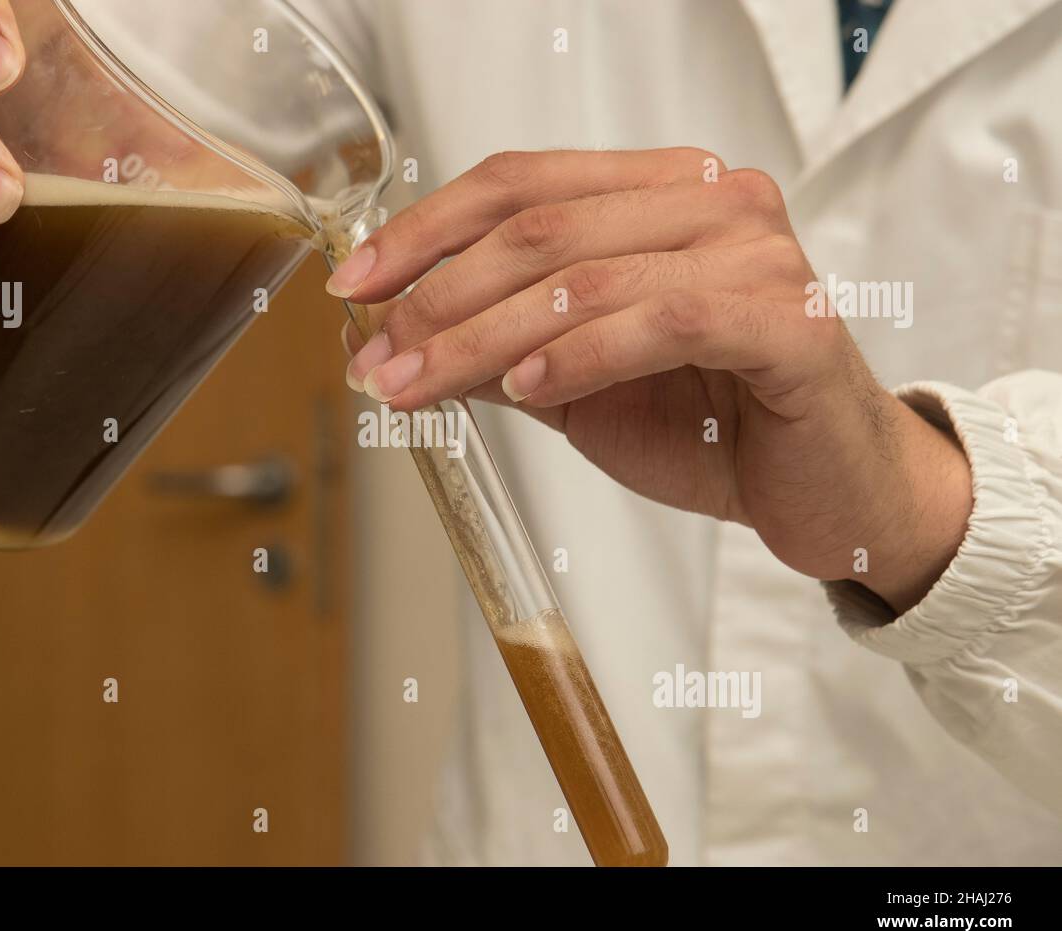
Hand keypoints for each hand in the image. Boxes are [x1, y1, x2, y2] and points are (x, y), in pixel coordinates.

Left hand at [332, 149, 971, 612]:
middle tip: (376, 358)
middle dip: (439, 298)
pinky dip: (580, 355)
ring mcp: (758, 253)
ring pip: (587, 277)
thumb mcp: (580, 384)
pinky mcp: (790, 319)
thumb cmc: (715, 428)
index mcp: (662, 194)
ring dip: (483, 337)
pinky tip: (524, 388)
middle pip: (541, 229)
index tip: (356, 283)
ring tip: (418, 384)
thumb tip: (395, 339)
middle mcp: (712, 202)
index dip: (427, 230)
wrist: (827, 492)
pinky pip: (662, 321)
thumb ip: (503, 348)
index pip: (522, 184)